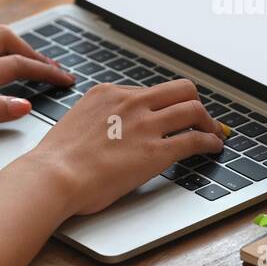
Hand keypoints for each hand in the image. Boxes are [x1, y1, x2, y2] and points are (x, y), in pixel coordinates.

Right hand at [7, 79, 225, 215]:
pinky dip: (210, 142)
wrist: (53, 176)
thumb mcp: (79, 121)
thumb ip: (102, 118)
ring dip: (209, 122)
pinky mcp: (156, 151)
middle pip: (181, 89)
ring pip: (193, 110)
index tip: (173, 112)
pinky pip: (194, 139)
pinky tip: (213, 148)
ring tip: (213, 133)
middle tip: (201, 118)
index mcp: (109, 93)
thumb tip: (116, 130)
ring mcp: (146, 125)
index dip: (167, 103)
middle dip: (195, 103)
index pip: (151, 90)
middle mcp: (132, 102)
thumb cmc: (57, 160)